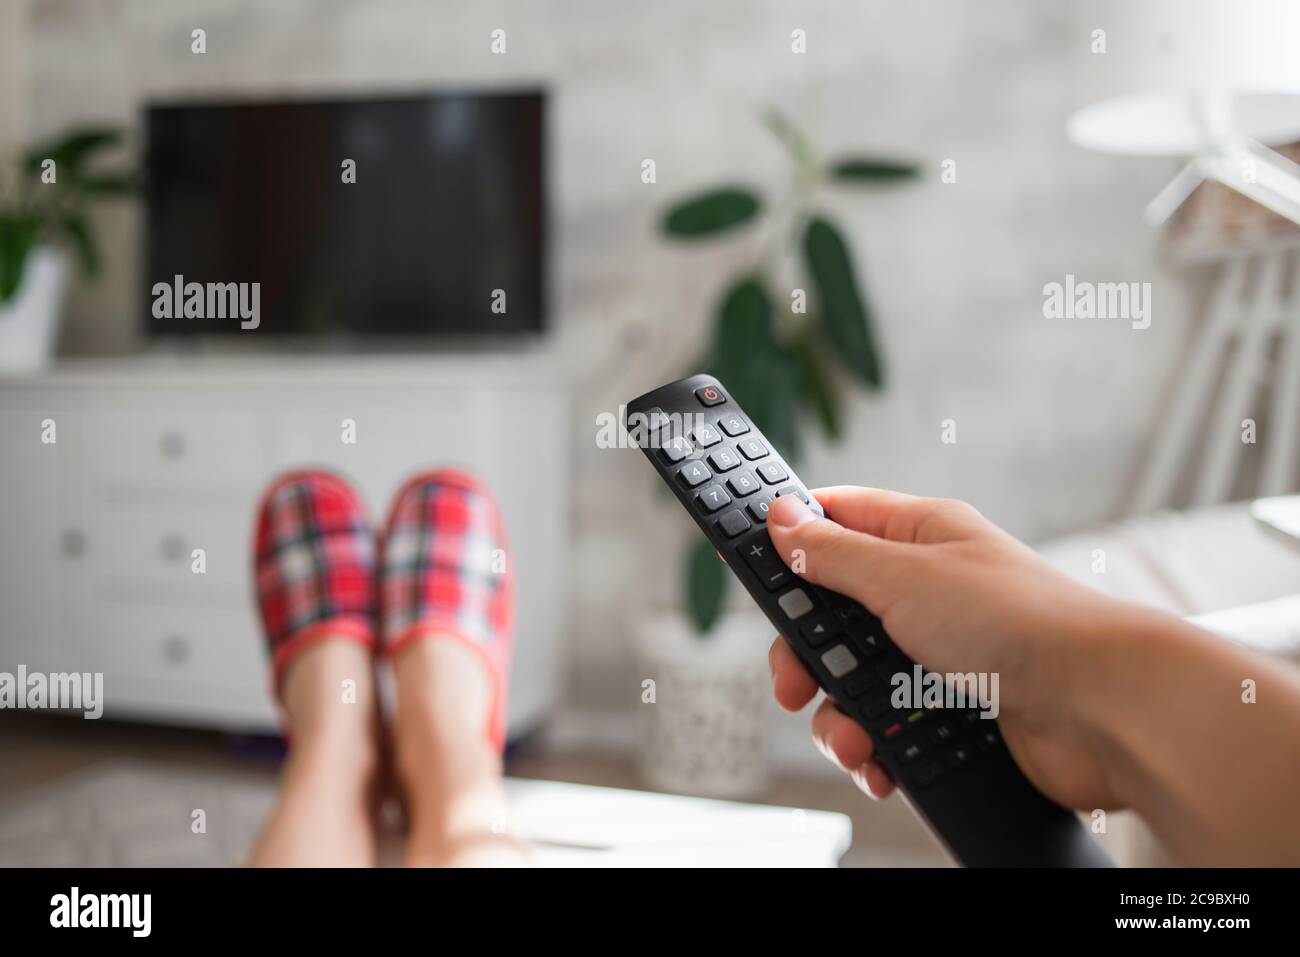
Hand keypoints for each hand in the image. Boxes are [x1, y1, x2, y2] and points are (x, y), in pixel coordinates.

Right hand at [765, 487, 1125, 810]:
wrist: (1101, 709)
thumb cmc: (1023, 621)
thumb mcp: (903, 576)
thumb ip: (832, 554)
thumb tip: (781, 518)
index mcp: (920, 536)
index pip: (836, 519)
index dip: (792, 540)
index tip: (753, 564)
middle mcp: (926, 591)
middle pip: (832, 614)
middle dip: (808, 655)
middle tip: (796, 680)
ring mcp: (938, 652)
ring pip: (853, 680)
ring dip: (839, 715)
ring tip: (853, 737)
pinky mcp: (950, 709)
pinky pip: (886, 727)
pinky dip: (874, 748)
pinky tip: (879, 759)